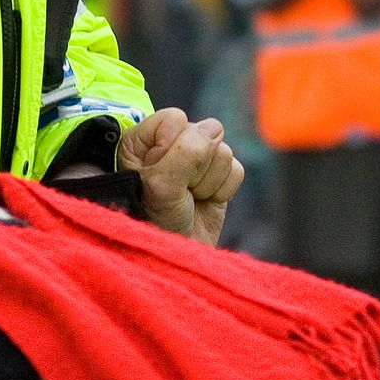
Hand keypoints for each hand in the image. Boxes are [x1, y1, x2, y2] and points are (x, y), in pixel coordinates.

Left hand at [120, 108, 244, 244]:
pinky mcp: (218, 177)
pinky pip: (236, 170)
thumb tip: (213, 128)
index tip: (160, 175)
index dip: (172, 147)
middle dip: (194, 169)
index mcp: (143, 139)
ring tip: (189, 201)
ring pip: (223, 151)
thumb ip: (186, 152)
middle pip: (203, 132)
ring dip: (207, 183)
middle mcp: (170, 144)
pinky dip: (222, 191)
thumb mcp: (161, 186)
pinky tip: (204, 203)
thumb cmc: (155, 222)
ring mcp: (196, 160)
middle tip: (177, 194)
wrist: (176, 261)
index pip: (174, 119)